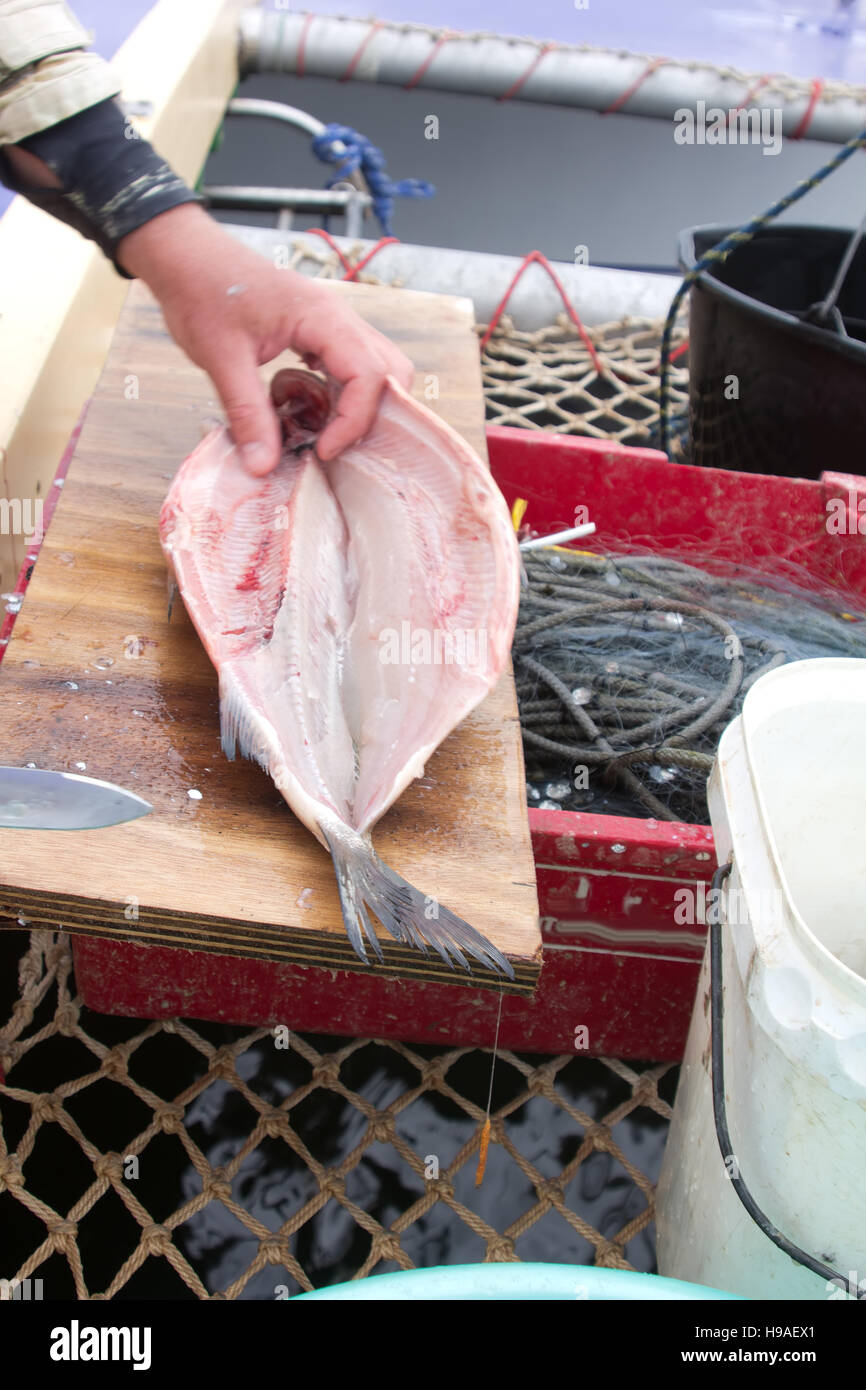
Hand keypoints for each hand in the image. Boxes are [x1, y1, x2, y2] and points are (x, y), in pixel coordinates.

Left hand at [117, 205, 414, 472]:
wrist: (185, 254)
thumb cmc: (201, 292)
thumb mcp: (221, 358)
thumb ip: (247, 413)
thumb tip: (262, 467)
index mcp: (322, 316)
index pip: (369, 374)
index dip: (354, 421)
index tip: (323, 451)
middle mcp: (338, 317)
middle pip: (390, 372)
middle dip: (372, 416)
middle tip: (332, 445)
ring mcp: (333, 323)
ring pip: (377, 369)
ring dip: (359, 406)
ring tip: (322, 432)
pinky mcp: (320, 332)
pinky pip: (352, 367)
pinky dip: (342, 395)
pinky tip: (311, 412)